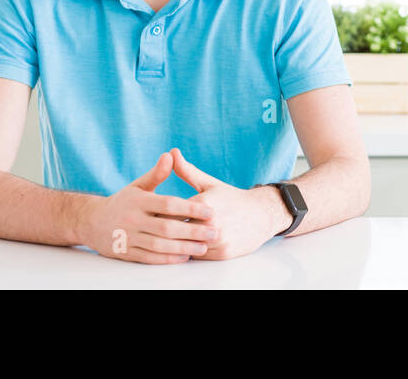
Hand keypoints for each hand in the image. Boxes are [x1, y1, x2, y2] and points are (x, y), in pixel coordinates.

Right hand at [78, 152, 217, 263]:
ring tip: (204, 247)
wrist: (91, 222)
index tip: (210, 212)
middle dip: (192, 231)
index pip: (168, 204)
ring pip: (160, 245)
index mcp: (138, 201)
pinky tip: (185, 256)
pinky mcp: (127, 253)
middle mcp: (132, 220)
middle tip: (214, 232)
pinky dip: (168, 258)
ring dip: (184, 247)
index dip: (190, 208)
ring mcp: (128, 238)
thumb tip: (171, 155)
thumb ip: (156, 174)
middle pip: (167, 227)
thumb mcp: (137, 186)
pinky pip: (150, 258)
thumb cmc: (123, 202)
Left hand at [157, 147, 282, 260]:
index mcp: (204, 204)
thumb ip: (187, 171)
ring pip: (186, 246)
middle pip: (175, 233)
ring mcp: (217, 240)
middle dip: (161, 233)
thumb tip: (172, 152)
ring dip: (175, 245)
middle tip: (148, 232)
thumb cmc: (232, 198)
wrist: (262, 215)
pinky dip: (190, 252)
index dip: (156, 216)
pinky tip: (182, 248)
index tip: (144, 216)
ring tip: (161, 242)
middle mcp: (211, 223)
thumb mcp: (210, 184)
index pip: (170, 213)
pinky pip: (198, 255)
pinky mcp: (223, 253)